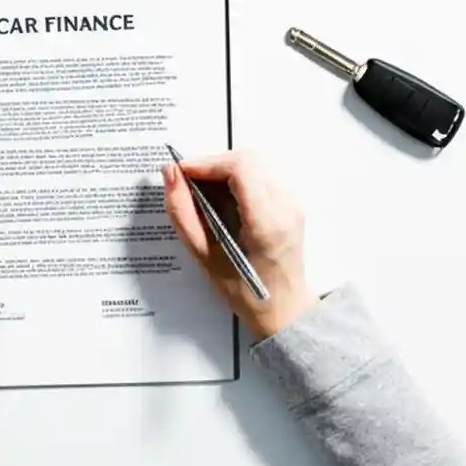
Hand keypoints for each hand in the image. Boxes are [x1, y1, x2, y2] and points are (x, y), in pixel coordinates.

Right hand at [162, 152, 314, 339]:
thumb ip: (183, 213)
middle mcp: (286, 207)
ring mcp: (294, 202)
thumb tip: (171, 174)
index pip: (240, 169)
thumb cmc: (243, 290)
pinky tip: (224, 193)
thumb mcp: (204, 255)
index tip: (183, 171)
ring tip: (204, 187)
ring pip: (257, 161)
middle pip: (249, 159)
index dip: (207, 163)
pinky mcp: (293, 202)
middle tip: (190, 179)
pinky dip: (240, 174)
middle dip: (214, 162)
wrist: (282, 306)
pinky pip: (265, 172)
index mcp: (266, 223)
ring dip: (227, 167)